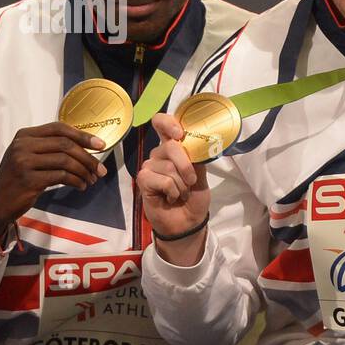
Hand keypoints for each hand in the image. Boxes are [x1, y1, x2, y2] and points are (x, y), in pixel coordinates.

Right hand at [0, 122, 106, 237]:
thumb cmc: (18, 179)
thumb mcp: (29, 157)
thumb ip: (50, 148)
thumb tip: (86, 147)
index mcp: (24, 135)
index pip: (59, 128)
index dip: (83, 136)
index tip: (100, 145)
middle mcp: (22, 145)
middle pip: (66, 144)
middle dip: (88, 158)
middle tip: (101, 170)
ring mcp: (23, 162)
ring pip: (66, 161)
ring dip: (84, 171)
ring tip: (91, 180)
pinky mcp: (28, 179)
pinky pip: (61, 176)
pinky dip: (76, 181)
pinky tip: (81, 186)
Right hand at [137, 112, 209, 264]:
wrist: (188, 222)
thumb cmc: (194, 198)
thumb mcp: (202, 176)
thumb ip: (196, 159)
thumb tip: (195, 144)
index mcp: (174, 148)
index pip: (162, 124)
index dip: (168, 123)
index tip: (179, 133)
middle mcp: (159, 154)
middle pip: (171, 146)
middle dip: (187, 166)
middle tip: (192, 182)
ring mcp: (149, 166)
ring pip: (169, 166)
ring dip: (182, 185)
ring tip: (180, 193)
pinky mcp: (143, 180)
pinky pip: (162, 180)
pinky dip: (172, 191)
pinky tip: (169, 198)